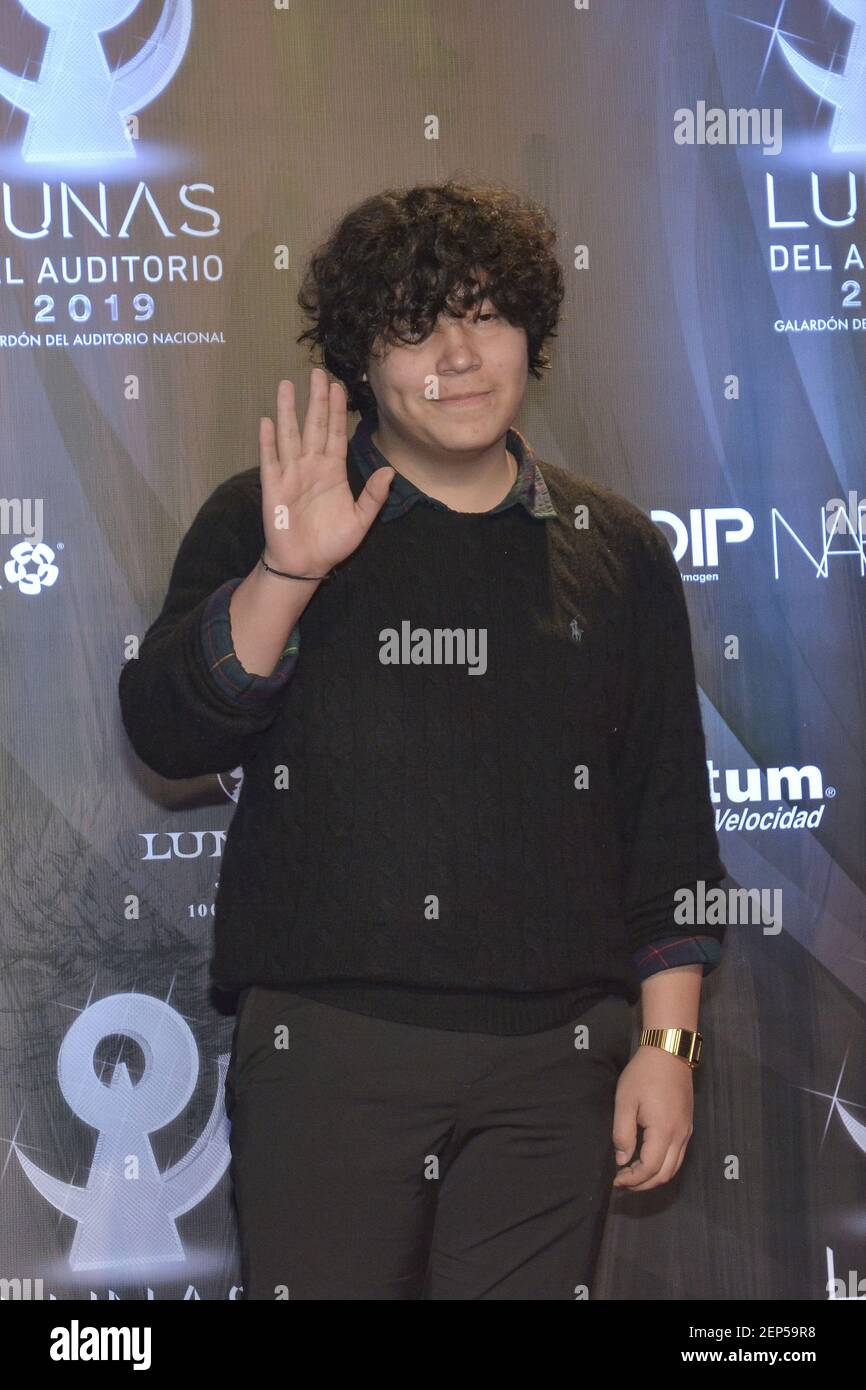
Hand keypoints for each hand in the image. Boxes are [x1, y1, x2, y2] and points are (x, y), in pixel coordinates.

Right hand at [259, 367, 393, 576]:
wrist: (305, 564)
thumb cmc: (332, 543)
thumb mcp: (360, 521)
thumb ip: (374, 496)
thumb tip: (390, 472)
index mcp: (333, 471)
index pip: (336, 433)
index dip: (337, 410)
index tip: (338, 386)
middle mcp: (311, 466)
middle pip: (314, 426)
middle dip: (315, 399)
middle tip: (316, 372)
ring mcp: (291, 474)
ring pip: (290, 435)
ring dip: (287, 411)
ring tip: (286, 385)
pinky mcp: (274, 487)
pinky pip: (270, 460)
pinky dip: (267, 442)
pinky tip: (266, 421)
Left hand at [611, 1045, 693, 1190]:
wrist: (669, 1052)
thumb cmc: (644, 1074)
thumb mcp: (625, 1101)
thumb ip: (622, 1133)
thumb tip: (622, 1160)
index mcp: (664, 1132)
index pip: (650, 1169)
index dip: (632, 1180)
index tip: (615, 1180)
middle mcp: (680, 1136)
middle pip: (665, 1175)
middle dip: (643, 1184)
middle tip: (623, 1182)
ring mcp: (687, 1131)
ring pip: (675, 1167)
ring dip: (655, 1177)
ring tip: (634, 1175)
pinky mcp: (688, 1125)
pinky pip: (679, 1155)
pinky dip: (664, 1165)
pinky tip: (648, 1159)